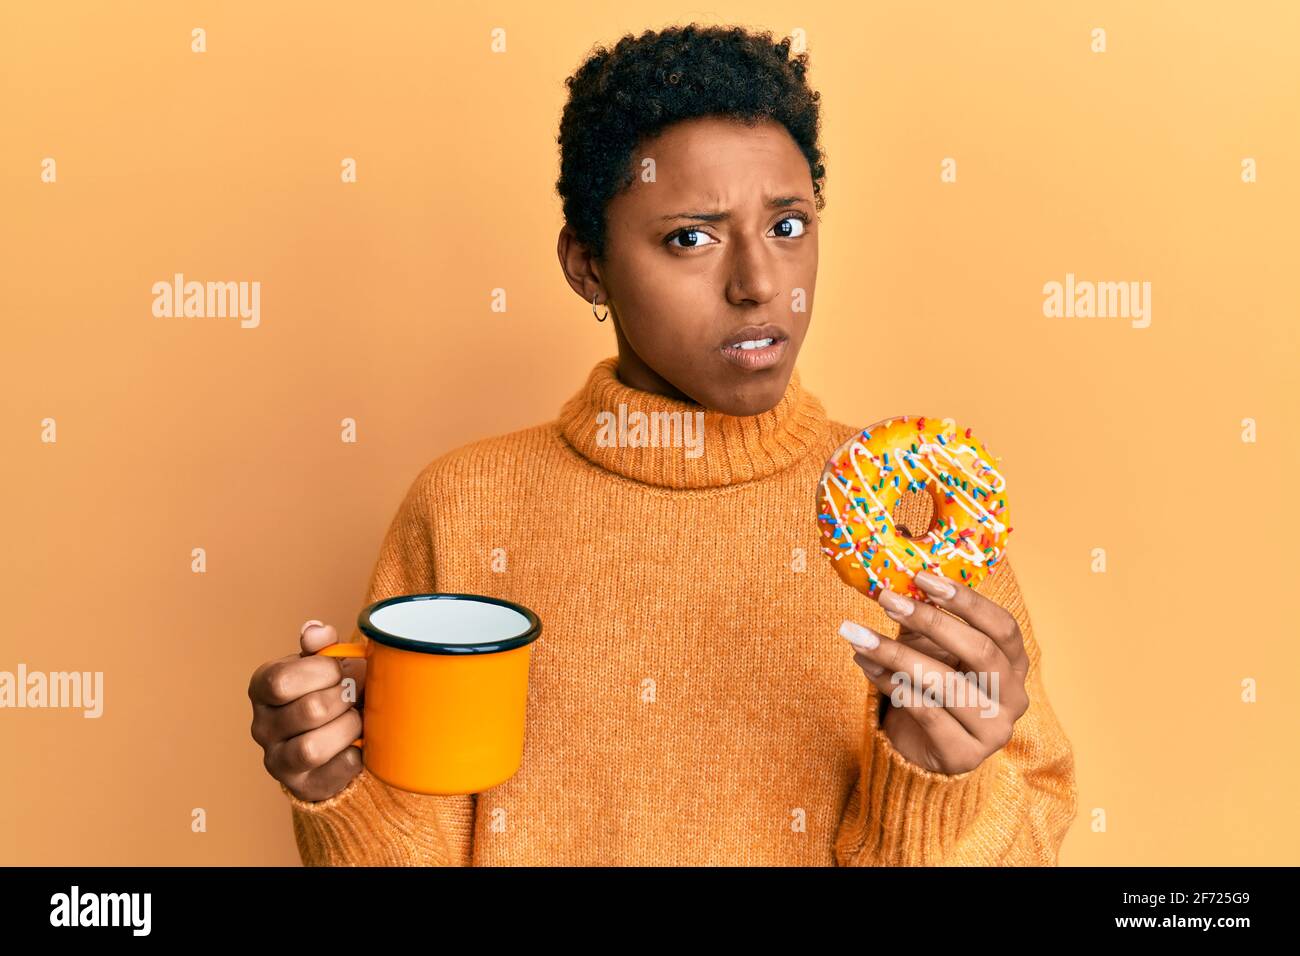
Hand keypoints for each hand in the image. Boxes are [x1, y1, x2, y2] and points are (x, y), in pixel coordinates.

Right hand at [248, 620, 366, 801]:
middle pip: (308, 710)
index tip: (341, 670)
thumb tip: (315, 631)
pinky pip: (336, 771)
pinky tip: (359, 744)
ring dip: (349, 728)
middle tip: (356, 694)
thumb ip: (321, 645)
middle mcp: (261, 726)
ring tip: (357, 719)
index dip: (323, 672)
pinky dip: (356, 755)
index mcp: (262, 687)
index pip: (281, 680)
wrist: (335, 738)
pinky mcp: (302, 785)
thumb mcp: (323, 663)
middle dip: (345, 698)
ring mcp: (277, 759)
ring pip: (314, 748)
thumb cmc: (329, 690)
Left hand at [840, 569, 1028, 774]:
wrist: (919, 746)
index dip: (966, 600)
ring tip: (859, 636)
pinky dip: (891, 685)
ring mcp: (994, 731)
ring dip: (897, 654)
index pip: (1002, 626)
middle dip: (931, 621)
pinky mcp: (965, 756)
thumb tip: (897, 582)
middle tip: (888, 600)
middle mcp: (1014, 697)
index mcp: (1014, 664)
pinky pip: (925, 712)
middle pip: (980, 651)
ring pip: (946, 684)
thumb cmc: (929, 687)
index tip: (923, 578)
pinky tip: (866, 665)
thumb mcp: (931, 648)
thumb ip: (925, 619)